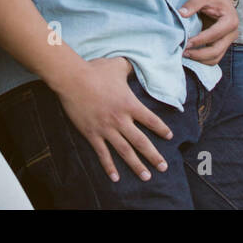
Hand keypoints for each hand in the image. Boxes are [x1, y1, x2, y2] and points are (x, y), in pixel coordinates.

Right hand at [52, 56, 173, 182]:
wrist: (72, 79)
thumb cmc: (95, 71)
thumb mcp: (117, 66)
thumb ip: (129, 68)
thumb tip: (135, 65)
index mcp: (129, 104)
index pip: (151, 120)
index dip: (161, 129)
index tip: (170, 137)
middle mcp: (120, 119)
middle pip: (141, 142)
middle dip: (154, 156)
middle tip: (163, 167)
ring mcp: (106, 129)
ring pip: (125, 151)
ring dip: (136, 165)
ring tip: (146, 177)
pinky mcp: (92, 134)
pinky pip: (102, 153)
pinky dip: (109, 166)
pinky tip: (115, 178)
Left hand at [179, 0, 237, 63]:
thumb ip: (192, 4)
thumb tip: (181, 13)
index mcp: (230, 21)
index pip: (214, 35)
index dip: (199, 40)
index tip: (185, 42)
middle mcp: (232, 32)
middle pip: (216, 50)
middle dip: (199, 54)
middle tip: (184, 53)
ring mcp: (228, 39)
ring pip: (216, 57)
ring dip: (201, 59)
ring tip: (185, 55)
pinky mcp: (223, 43)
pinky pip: (214, 55)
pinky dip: (203, 58)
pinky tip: (191, 54)